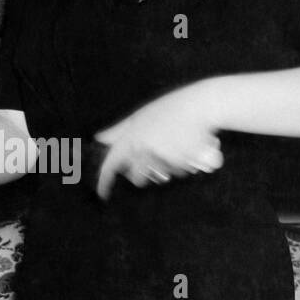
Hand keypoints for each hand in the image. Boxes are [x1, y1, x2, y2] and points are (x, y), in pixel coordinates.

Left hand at [94, 83, 223, 199]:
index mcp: (131, 137)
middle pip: (137, 177)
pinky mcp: (182, 162)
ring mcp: (163, 157)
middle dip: (143, 174)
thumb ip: (118, 130)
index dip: (104, 180)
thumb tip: (98, 138)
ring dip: (164, 168)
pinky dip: (181, 164)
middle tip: (154, 160)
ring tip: (173, 147)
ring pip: (160, 176)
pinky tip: (186, 148)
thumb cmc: (169, 108)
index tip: (102, 194)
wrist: (201, 105)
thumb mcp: (139, 116)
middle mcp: (144, 149)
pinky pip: (179, 172)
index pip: (111, 164)